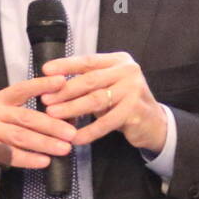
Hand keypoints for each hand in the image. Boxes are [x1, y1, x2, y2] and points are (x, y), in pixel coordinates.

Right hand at [0, 74, 76, 190]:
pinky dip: (29, 159)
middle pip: (26, 117)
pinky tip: (44, 161)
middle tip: (72, 133)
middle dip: (52, 125)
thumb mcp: (8, 123)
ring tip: (64, 148)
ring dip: (45, 143)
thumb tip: (65, 118)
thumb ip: (30, 117)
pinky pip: (10, 154)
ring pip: (20, 136)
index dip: (42, 85)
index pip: (22, 89)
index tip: (62, 82)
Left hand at [39, 52, 168, 153]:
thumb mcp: (108, 87)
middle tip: (45, 99)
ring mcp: (133, 90)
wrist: (153, 123)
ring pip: (96, 100)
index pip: (88, 61)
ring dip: (72, 108)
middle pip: (90, 80)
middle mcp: (128, 72)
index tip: (45, 70)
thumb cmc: (124, 103)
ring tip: (53, 115)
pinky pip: (106, 122)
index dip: (66, 65)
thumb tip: (53, 88)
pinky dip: (89, 131)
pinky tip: (76, 137)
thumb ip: (88, 84)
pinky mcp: (135, 110)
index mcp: (118, 61)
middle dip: (65, 90)